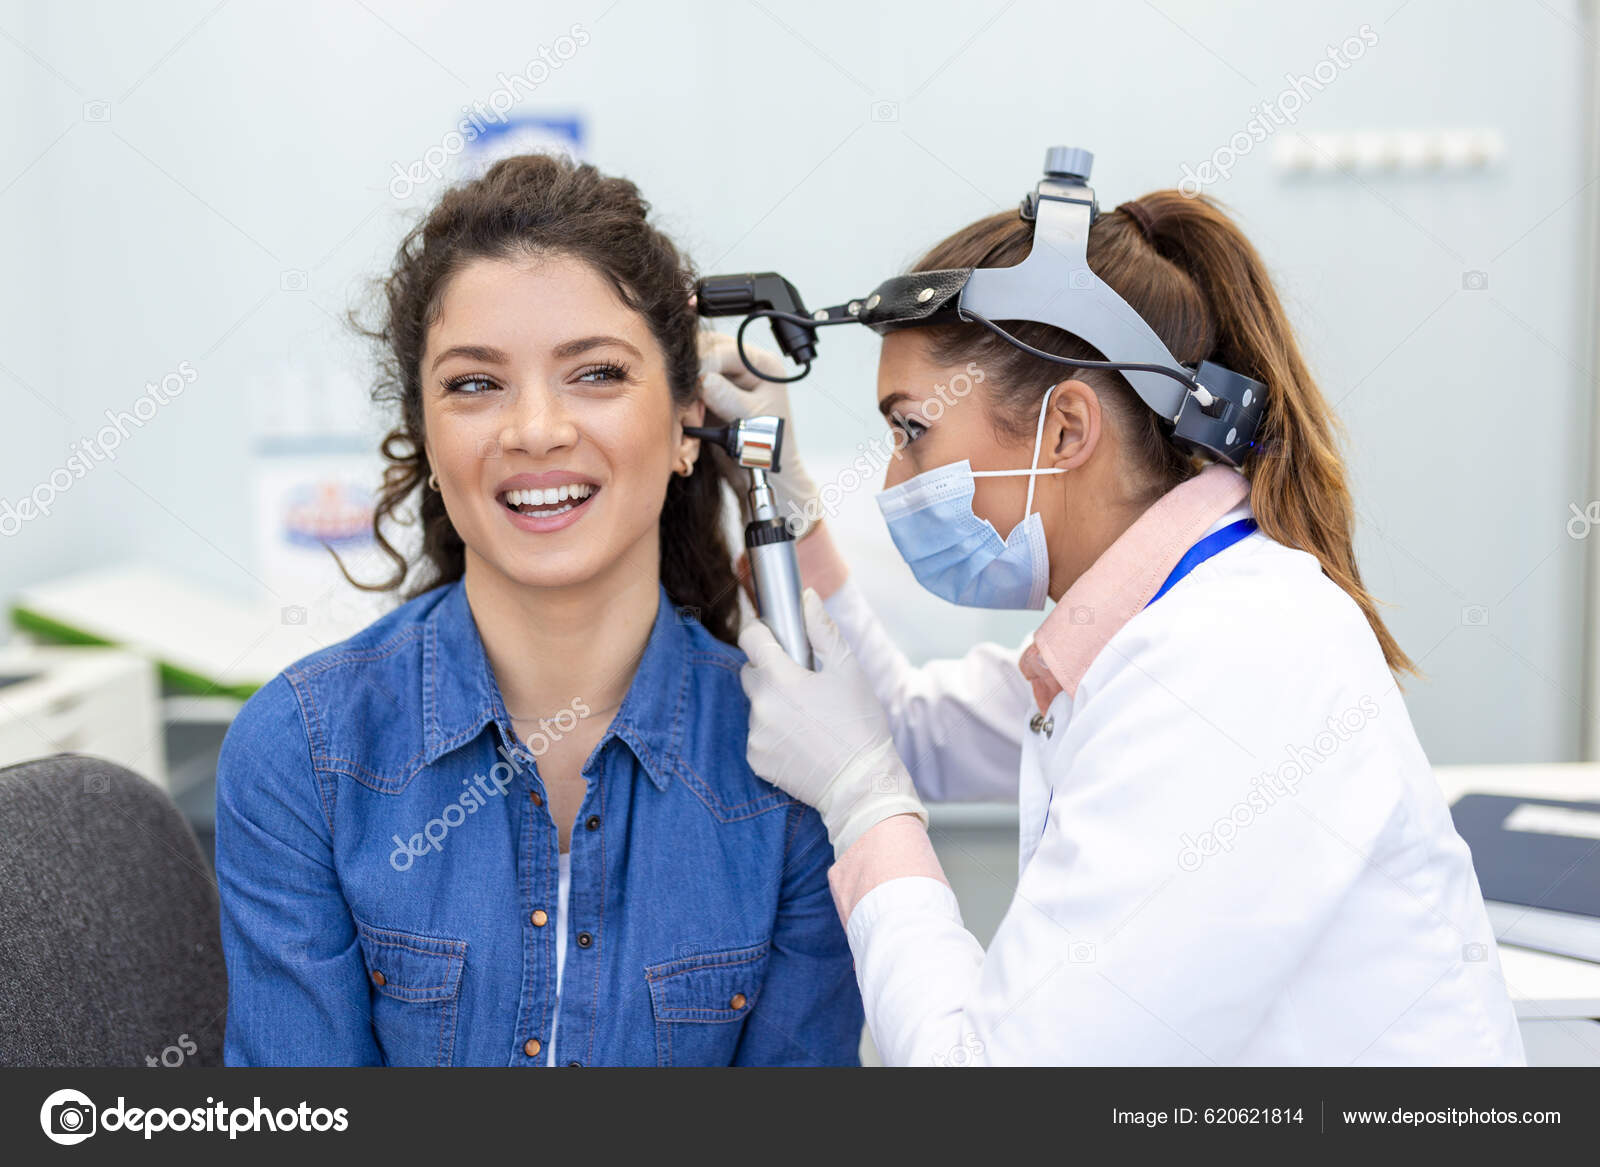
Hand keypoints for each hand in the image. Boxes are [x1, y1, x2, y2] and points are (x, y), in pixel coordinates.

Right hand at [698, 330, 820, 536]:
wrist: (762, 475)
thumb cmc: (768, 449)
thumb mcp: (750, 420)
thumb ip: (727, 397)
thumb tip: (702, 380)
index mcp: (762, 365)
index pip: (724, 350)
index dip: (703, 366)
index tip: (689, 387)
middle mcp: (745, 366)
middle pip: (706, 353)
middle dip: (692, 376)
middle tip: (686, 402)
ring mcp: (727, 379)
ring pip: (694, 369)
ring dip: (686, 389)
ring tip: (689, 414)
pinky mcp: (712, 394)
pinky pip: (690, 387)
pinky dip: (685, 401)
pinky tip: (687, 417)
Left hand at [738, 588, 926, 855]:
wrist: (861, 784)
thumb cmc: (860, 725)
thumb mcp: (848, 670)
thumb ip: (822, 630)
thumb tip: (806, 598)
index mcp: (780, 678)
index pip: (750, 639)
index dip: (762, 634)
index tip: (775, 638)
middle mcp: (761, 706)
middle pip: (751, 674)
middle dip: (771, 672)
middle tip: (804, 685)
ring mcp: (756, 735)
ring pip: (757, 706)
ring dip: (774, 706)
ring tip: (810, 720)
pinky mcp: (756, 760)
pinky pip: (759, 736)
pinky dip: (774, 735)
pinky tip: (802, 742)